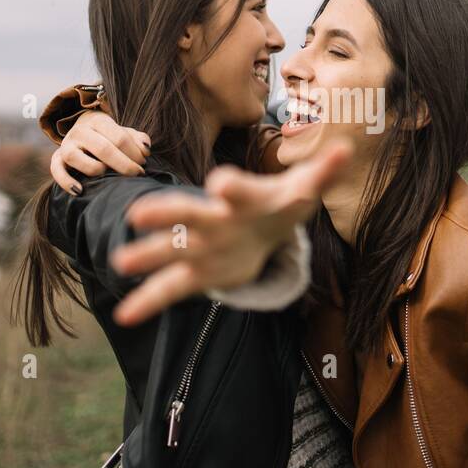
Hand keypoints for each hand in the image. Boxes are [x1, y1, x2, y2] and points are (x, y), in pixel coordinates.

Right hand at [50, 110, 151, 192]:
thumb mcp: (123, 132)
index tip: (143, 163)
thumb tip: (145, 149)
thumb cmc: (109, 136)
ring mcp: (66, 145)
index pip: (120, 138)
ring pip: (76, 158)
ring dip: (95, 169)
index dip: (135, 154)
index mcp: (98, 121)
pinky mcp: (57, 158)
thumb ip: (137, 139)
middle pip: (103, 149)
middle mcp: (80, 131)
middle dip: (124, 165)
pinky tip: (80, 191)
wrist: (83, 131)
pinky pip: (56, 170)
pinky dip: (66, 181)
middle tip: (137, 174)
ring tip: (107, 173)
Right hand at [109, 140, 351, 325]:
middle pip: (189, 214)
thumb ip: (323, 172)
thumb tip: (348, 151)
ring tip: (120, 263)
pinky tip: (123, 317)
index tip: (220, 184)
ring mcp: (202, 246)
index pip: (238, 190)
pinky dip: (148, 303)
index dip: (232, 187)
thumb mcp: (304, 189)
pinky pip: (170, 289)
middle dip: (167, 215)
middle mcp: (215, 218)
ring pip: (172, 249)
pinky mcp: (198, 273)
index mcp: (242, 198)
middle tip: (138, 214)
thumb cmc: (280, 202)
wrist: (262, 224)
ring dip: (146, 256)